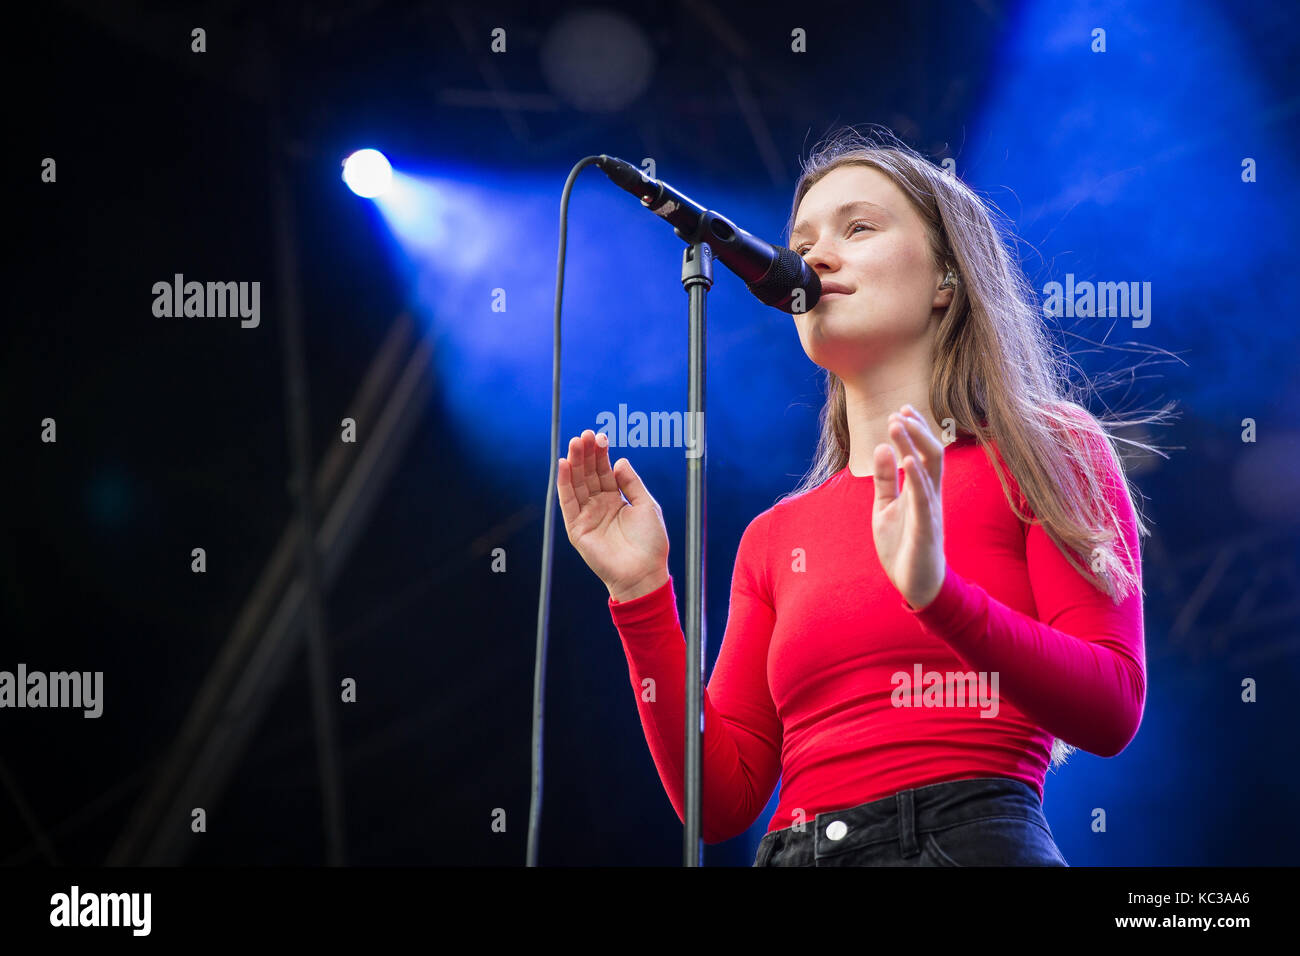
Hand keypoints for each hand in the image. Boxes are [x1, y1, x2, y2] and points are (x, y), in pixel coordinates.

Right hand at [557, 429, 669, 601]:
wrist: (644, 573)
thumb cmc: (650, 542)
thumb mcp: (646, 505)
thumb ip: (632, 483)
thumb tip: (619, 461)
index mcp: (616, 500)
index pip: (604, 472)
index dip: (601, 455)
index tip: (601, 436)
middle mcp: (599, 506)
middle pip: (588, 475)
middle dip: (586, 454)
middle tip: (585, 434)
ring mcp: (587, 516)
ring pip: (577, 484)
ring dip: (574, 463)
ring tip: (574, 443)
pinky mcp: (577, 529)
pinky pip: (568, 503)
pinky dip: (564, 484)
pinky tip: (563, 465)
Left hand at [871, 405, 945, 609]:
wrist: (915, 586)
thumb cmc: (902, 546)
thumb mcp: (885, 507)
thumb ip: (884, 480)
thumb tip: (882, 447)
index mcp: (920, 490)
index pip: (922, 453)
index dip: (914, 431)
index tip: (900, 410)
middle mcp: (929, 496)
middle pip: (932, 454)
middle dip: (917, 431)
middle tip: (900, 411)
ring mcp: (929, 511)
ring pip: (929, 470)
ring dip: (913, 445)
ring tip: (899, 424)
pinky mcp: (926, 528)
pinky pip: (923, 499)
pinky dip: (916, 477)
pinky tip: (908, 459)